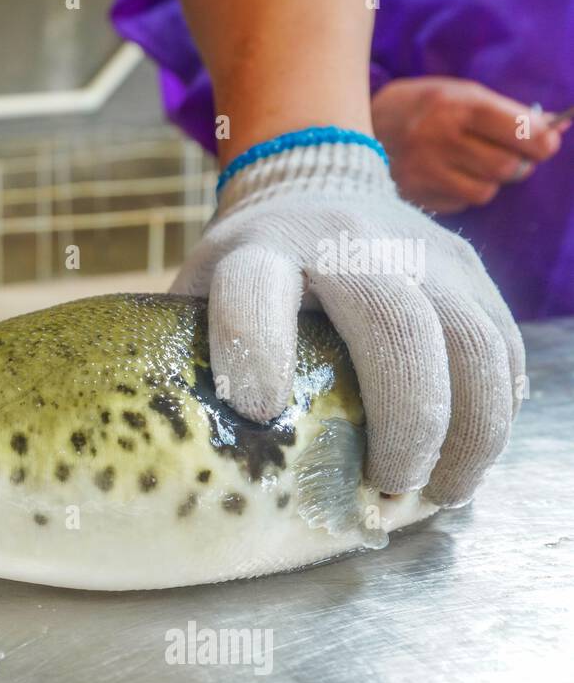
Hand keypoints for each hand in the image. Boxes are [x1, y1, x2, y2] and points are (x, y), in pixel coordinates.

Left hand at [174, 141, 524, 506]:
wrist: (312, 189)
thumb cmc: (247, 269)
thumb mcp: (199, 294)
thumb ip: (190, 354)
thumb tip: (182, 458)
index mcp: (260, 250)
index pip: (253, 288)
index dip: (254, 346)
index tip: (256, 410)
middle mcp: (345, 240)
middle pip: (394, 324)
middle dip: (404, 420)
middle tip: (387, 488)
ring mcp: (418, 249)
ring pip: (471, 338)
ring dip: (468, 429)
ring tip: (441, 492)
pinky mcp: (467, 268)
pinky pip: (500, 343)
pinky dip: (495, 408)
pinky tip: (468, 457)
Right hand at [373, 77, 564, 213]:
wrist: (353, 127)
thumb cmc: (420, 107)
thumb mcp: (460, 94)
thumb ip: (505, 113)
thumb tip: (555, 129)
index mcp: (456, 107)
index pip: (519, 131)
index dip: (542, 142)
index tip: (547, 145)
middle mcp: (438, 139)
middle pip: (507, 167)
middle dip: (518, 165)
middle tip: (511, 158)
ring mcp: (422, 171)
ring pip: (484, 192)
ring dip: (488, 182)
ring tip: (472, 166)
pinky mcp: (410, 195)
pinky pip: (458, 204)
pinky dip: (461, 193)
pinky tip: (446, 177)